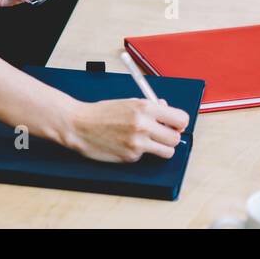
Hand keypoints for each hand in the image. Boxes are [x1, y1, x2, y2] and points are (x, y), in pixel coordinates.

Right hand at [63, 98, 189, 161]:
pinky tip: (126, 144)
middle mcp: (143, 125)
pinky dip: (140, 152)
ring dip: (161, 148)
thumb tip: (167, 109)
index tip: (175, 125)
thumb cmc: (102, 112)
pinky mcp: (130, 156)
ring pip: (167, 152)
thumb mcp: (129, 102)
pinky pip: (145, 156)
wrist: (79, 125)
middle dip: (171, 137)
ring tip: (148, 141)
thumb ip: (150, 106)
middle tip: (162, 134)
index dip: (179, 123)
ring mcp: (137, 143)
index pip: (180, 118)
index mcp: (145, 107)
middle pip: (176, 138)